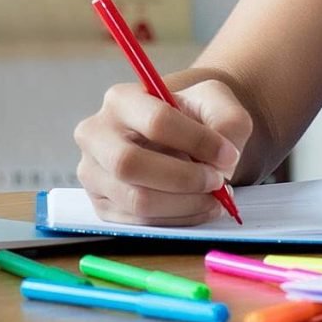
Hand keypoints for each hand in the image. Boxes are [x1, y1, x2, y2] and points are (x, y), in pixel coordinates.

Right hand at [73, 79, 253, 226]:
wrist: (178, 138)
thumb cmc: (193, 118)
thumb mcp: (217, 104)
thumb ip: (228, 122)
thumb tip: (223, 160)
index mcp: (121, 99)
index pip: (156, 121)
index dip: (197, 141)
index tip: (228, 154)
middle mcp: (96, 135)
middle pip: (130, 164)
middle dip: (183, 178)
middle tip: (218, 182)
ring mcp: (93, 173)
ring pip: (136, 199)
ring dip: (184, 204)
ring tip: (214, 198)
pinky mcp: (102, 205)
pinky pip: (139, 222)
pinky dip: (176, 219)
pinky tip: (197, 207)